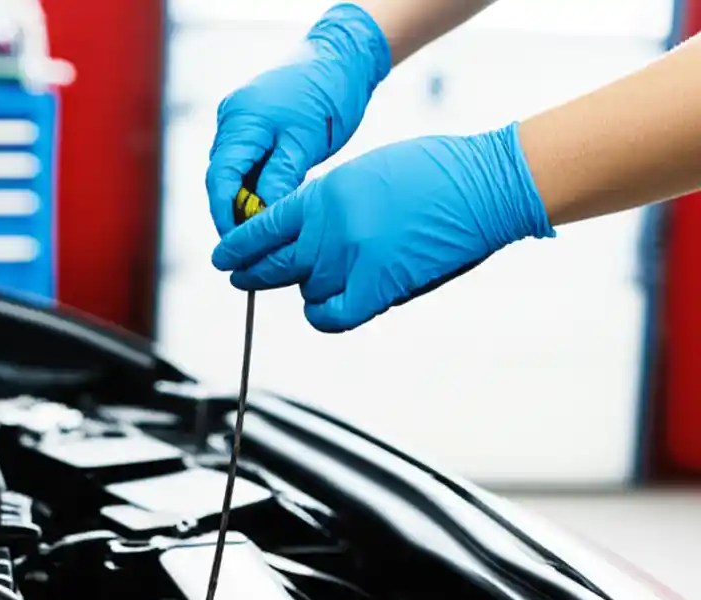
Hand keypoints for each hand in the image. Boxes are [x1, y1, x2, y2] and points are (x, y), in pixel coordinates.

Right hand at [205, 3, 391, 236]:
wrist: (342, 57)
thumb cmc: (329, 96)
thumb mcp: (306, 144)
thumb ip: (278, 180)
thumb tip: (261, 218)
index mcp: (242, 121)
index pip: (220, 178)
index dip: (224, 214)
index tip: (236, 243)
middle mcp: (231, 118)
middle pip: (222, 176)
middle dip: (234, 210)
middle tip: (254, 241)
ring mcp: (237, 118)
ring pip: (233, 169)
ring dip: (245, 197)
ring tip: (265, 224)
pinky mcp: (249, 120)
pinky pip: (244, 157)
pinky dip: (254, 180)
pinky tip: (270, 197)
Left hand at [211, 124, 555, 331]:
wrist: (484, 185)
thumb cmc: (432, 175)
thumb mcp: (362, 175)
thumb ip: (326, 207)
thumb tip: (297, 241)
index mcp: (324, 194)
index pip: (262, 227)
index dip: (238, 247)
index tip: (225, 257)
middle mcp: (330, 227)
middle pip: (271, 264)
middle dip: (251, 272)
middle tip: (240, 277)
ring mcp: (353, 258)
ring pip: (305, 288)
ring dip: (308, 286)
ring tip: (325, 275)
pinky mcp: (379, 287)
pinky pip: (330, 315)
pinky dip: (322, 314)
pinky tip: (326, 305)